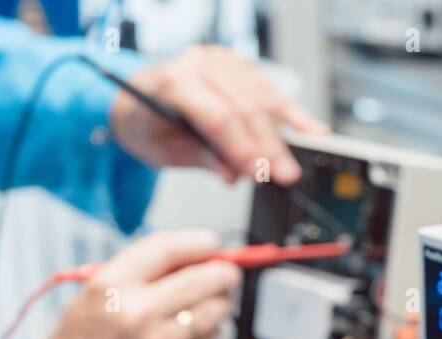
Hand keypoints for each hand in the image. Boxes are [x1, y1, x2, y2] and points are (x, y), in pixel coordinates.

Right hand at [17, 230, 240, 338]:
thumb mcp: (90, 301)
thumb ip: (135, 277)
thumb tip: (186, 260)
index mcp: (110, 285)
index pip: (168, 247)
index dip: (198, 242)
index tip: (211, 244)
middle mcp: (137, 311)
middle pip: (205, 277)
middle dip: (224, 273)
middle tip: (225, 275)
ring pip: (216, 311)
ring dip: (220, 305)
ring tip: (207, 307)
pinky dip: (210, 335)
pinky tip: (192, 336)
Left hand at [109, 45, 327, 184]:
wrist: (132, 100)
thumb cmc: (145, 124)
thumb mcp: (165, 151)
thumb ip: (203, 160)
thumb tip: (235, 174)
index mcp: (175, 81)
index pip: (220, 116)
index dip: (244, 149)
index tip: (262, 175)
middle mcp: (200, 63)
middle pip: (245, 107)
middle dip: (269, 146)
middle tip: (285, 174)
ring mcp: (219, 60)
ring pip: (262, 96)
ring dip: (284, 131)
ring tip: (296, 159)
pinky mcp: (235, 65)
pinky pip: (267, 88)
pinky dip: (288, 111)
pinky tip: (309, 128)